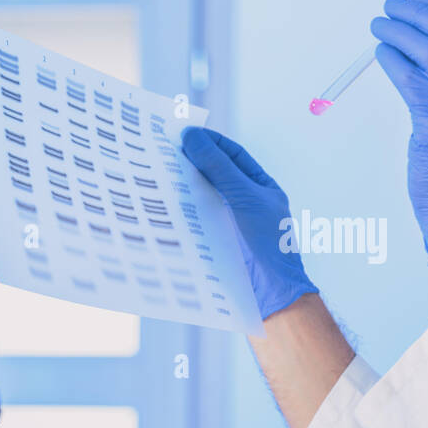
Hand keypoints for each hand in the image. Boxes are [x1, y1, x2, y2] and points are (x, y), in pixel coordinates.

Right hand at [180, 126, 317, 318]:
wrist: (270, 295)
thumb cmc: (267, 245)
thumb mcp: (243, 197)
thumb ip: (219, 167)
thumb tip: (191, 136)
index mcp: (261, 187)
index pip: (234, 155)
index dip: (210, 142)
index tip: (184, 132)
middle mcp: (246, 203)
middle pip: (215, 174)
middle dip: (192, 162)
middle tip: (162, 149)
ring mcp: (230, 223)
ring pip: (202, 197)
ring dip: (182, 186)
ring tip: (157, 173)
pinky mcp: (216, 243)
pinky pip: (196, 220)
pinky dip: (180, 211)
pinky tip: (163, 205)